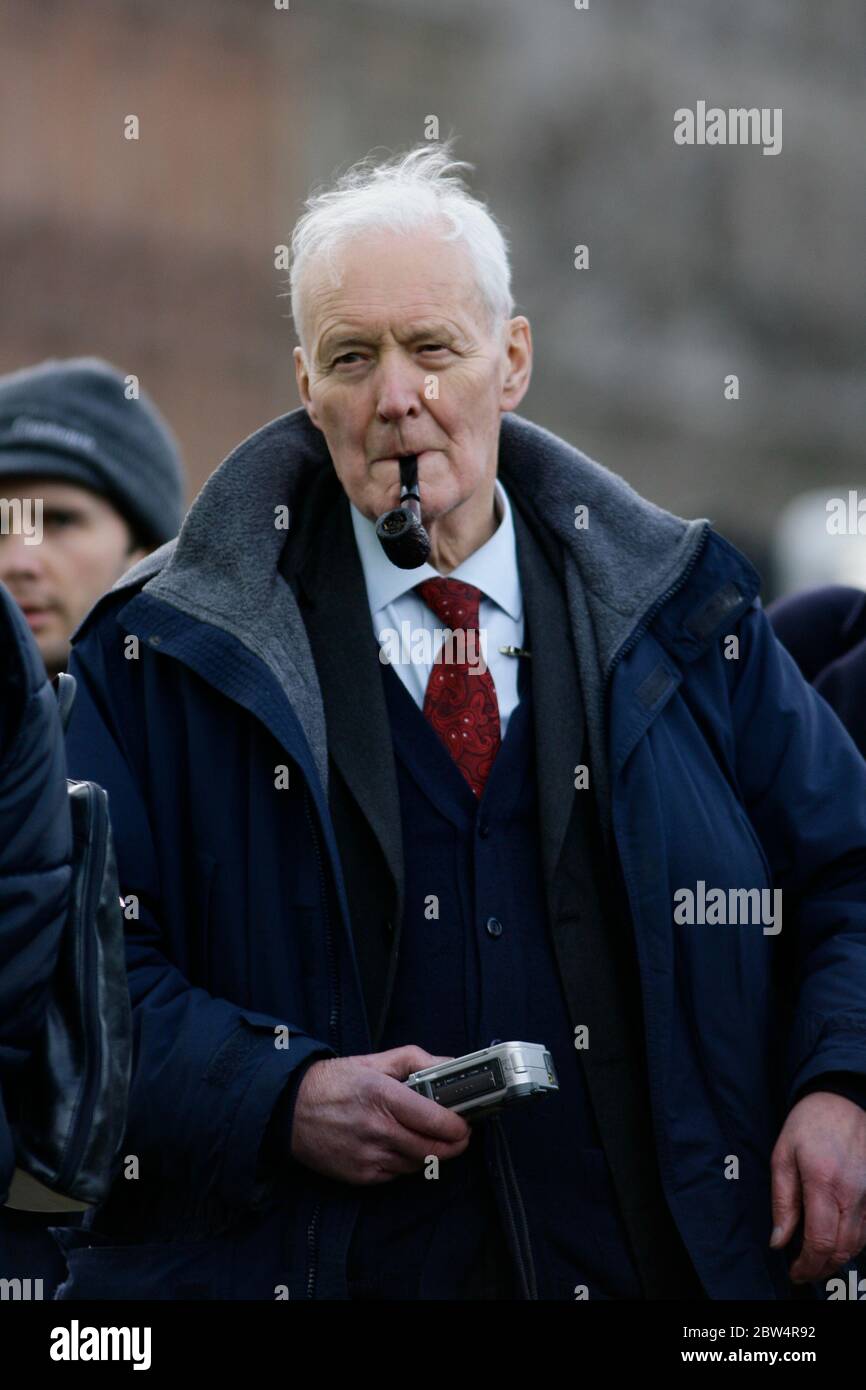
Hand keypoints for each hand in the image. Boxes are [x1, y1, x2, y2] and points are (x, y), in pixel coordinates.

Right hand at [289, 1045, 470, 1184]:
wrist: (290, 1109)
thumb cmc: (335, 1082)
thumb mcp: (375, 1061)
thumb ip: (417, 1060)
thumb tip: (451, 1066)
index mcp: (383, 1096)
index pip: (436, 1120)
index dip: (459, 1126)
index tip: (466, 1122)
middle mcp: (377, 1129)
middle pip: (434, 1149)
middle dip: (455, 1145)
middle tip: (460, 1136)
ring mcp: (369, 1156)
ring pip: (418, 1164)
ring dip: (432, 1154)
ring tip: (431, 1139)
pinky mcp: (360, 1176)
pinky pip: (398, 1175)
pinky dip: (407, 1163)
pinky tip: (403, 1148)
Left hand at [770, 1091, 865, 1282]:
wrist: (841, 1100)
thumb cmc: (809, 1125)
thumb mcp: (782, 1156)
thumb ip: (782, 1202)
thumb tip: (779, 1240)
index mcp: (824, 1183)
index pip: (820, 1241)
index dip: (807, 1265)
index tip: (794, 1271)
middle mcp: (853, 1193)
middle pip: (843, 1249)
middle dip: (821, 1268)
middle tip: (803, 1271)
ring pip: (859, 1244)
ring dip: (838, 1259)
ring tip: (816, 1259)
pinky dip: (852, 1243)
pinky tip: (835, 1239)